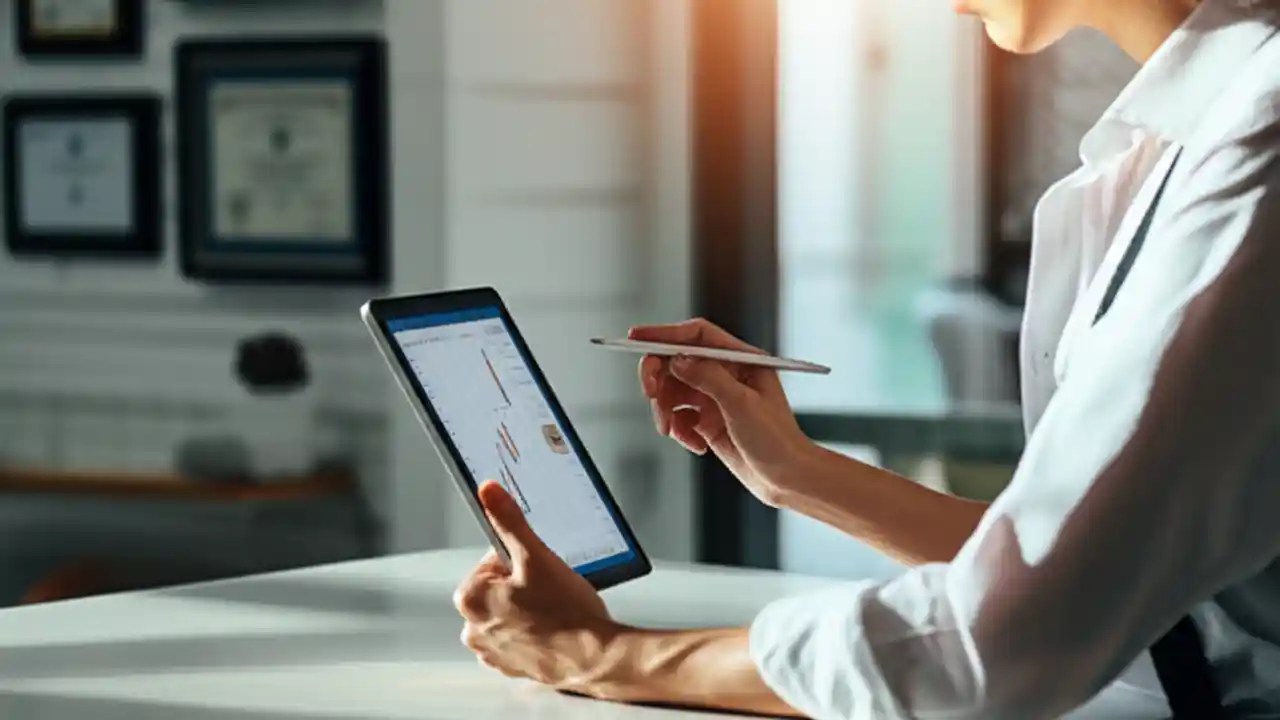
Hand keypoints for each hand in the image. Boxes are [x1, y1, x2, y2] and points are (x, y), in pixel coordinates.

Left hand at [454, 482, 618, 692]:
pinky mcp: (512, 666)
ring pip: (511, 612)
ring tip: (555, 610)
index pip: (493, 561)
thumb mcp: (537, 556)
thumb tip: (487, 491)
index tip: (541, 569)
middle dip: (524, 584)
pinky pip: (520, 638)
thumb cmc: (567, 612)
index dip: (521, 559)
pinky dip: (534, 631)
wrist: (596, 658)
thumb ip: (509, 521)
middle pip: (500, 587)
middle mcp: (473, 629)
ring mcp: (493, 652)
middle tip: (551, 589)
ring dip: (529, 607)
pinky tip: (555, 628)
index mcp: (470, 599)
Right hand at [630, 318, 817, 506]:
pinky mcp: (708, 421)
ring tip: (671, 431)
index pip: (697, 336)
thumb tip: (679, 360)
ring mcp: (715, 398)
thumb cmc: (778, 441)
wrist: (786, 479)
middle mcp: (726, 375)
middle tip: (650, 393)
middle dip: (659, 377)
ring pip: (672, 392)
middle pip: (677, 362)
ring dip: (665, 411)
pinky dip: (678, 430)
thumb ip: (709, 378)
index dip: (665, 334)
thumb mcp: (742, 405)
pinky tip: (696, 444)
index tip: (638, 338)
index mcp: (741, 361)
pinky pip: (678, 417)